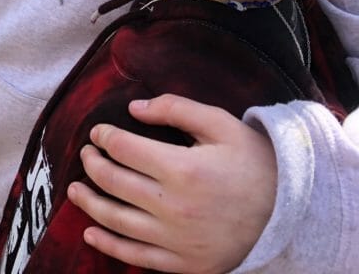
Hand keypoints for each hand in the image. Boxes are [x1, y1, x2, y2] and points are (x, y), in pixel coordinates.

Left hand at [67, 94, 276, 273]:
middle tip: (87, 154)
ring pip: (117, 220)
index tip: (98, 132)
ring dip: (88, 203)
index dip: (103, 137)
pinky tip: (91, 233)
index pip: (123, 148)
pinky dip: (108, 245)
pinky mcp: (184, 263)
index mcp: (183, 168)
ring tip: (74, 190)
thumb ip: (176, 108)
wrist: (291, 214)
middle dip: (92, 164)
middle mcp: (175, 206)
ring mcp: (178, 239)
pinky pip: (136, 256)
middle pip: (114, 182)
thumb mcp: (221, 124)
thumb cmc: (254, 163)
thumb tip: (133, 108)